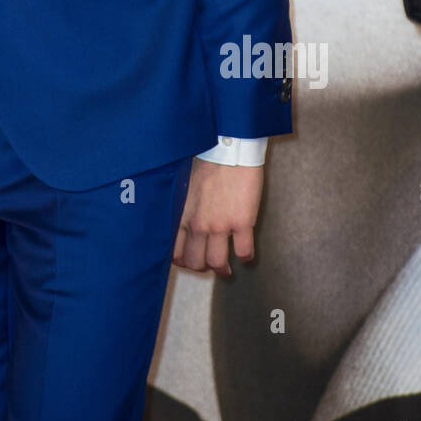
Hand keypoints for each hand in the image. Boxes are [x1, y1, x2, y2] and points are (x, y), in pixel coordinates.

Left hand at [172, 158, 263, 276]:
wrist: (228, 150)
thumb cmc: (206, 163)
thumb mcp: (184, 187)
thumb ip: (183, 208)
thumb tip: (183, 221)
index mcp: (182, 215)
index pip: (175, 251)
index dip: (182, 261)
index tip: (188, 260)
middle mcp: (198, 224)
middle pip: (195, 262)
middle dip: (201, 268)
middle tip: (207, 266)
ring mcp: (220, 225)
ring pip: (217, 263)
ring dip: (222, 270)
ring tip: (226, 270)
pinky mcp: (242, 223)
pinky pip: (243, 252)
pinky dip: (245, 257)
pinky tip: (245, 254)